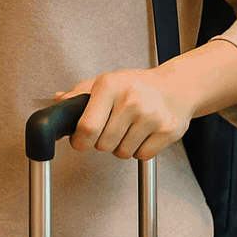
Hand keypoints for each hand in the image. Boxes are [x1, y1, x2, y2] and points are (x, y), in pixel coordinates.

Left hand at [55, 67, 196, 161]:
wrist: (177, 86)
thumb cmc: (138, 85)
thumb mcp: (107, 81)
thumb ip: (81, 93)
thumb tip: (59, 100)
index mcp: (109, 86)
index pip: (88, 126)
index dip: (80, 141)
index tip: (79, 142)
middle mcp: (130, 100)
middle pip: (103, 144)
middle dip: (101, 143)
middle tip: (109, 131)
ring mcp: (150, 116)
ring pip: (122, 152)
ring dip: (121, 147)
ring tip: (128, 130)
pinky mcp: (167, 131)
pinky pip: (142, 156)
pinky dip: (139, 151)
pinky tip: (142, 134)